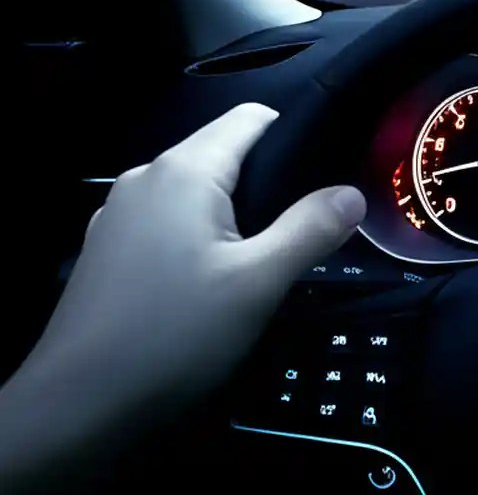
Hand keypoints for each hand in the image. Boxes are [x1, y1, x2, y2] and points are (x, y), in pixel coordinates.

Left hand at [0, 104, 365, 488]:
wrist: (80, 404)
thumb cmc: (174, 334)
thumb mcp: (258, 284)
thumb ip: (310, 230)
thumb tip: (353, 193)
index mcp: (185, 170)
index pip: (251, 117)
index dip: (298, 134)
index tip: (332, 175)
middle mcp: (147, 176)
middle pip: (224, 152)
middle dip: (271, 180)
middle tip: (313, 228)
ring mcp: (120, 213)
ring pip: (197, 190)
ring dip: (237, 213)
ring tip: (271, 258)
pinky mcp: (110, 248)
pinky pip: (170, 219)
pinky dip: (201, 235)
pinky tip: (216, 280)